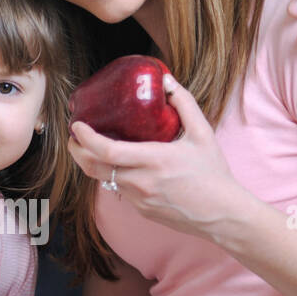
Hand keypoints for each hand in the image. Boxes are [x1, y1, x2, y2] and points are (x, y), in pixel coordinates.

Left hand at [69, 76, 246, 238]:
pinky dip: (112, 176)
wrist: (222, 213)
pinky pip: (119, 190)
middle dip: (78, 151)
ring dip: (92, 163)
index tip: (77, 126)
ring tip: (89, 148)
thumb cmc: (213, 173)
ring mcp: (139, 199)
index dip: (86, 138)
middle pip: (94, 168)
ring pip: (103, 180)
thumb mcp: (202, 133)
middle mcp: (141, 182)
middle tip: (75, 136)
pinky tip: (116, 166)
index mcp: (154, 160)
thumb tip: (167, 81)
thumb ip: (184, 103)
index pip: (107, 151)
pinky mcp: (142, 210)